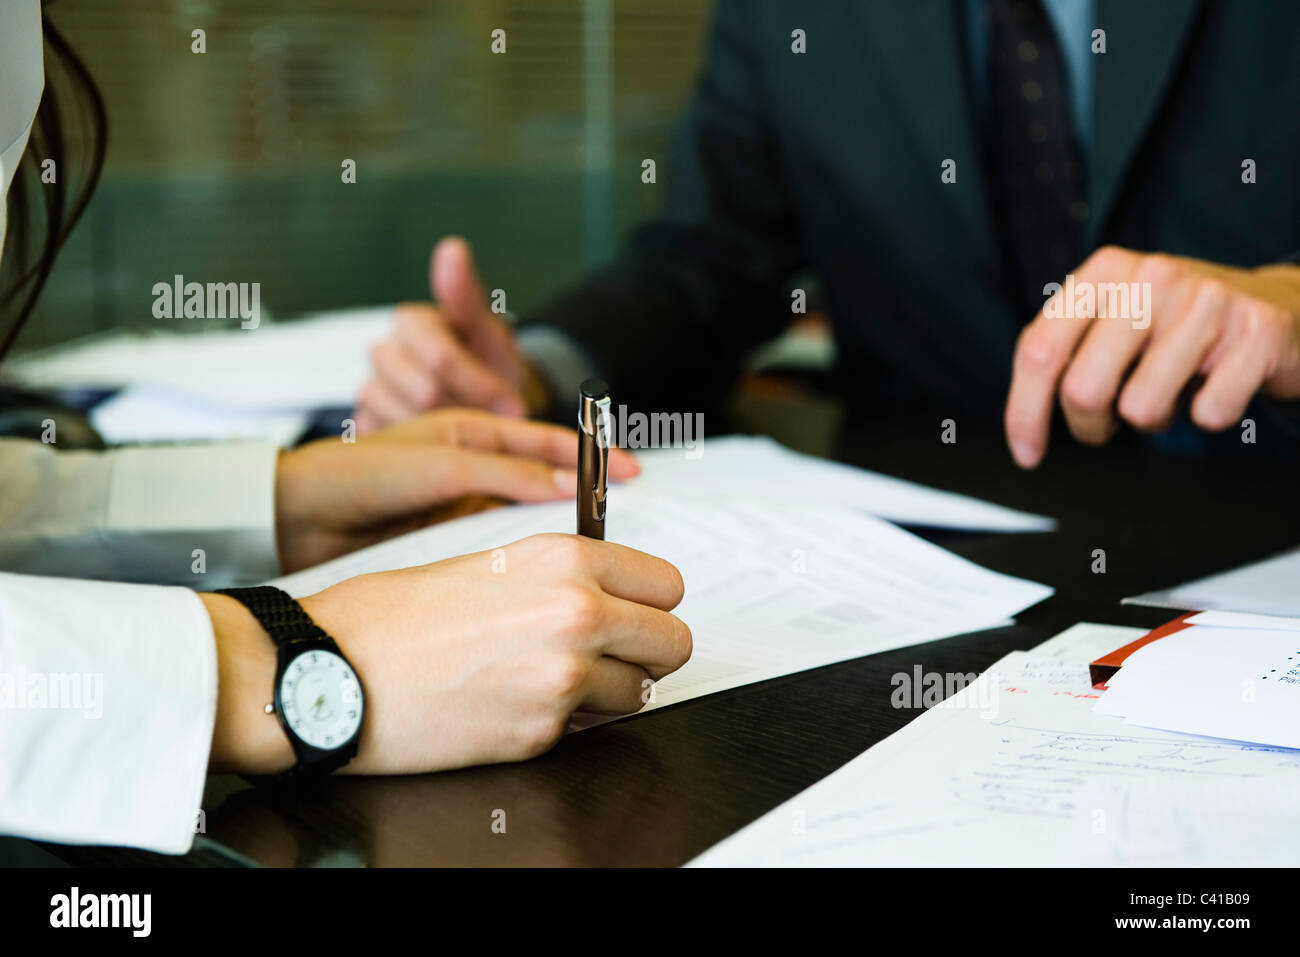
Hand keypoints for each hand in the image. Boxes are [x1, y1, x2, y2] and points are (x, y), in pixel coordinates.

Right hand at [205, 534, 690, 774]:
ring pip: (638, 693)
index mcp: (564, 560)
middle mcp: (576, 615)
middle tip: (610, 652)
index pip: (666, 585)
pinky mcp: (540, 735)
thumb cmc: (388, 616)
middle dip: (646, 650)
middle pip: (674, 643)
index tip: (634, 610)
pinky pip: (582, 731)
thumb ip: (558, 577)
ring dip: (607, 691)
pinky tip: (510, 702)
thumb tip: (606, 594)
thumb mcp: (485, 562)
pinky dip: (558, 723)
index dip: (649, 602)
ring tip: (550, 678)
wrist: (328, 673)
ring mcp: (562, 680)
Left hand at [274, 408, 638, 572]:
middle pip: (545, 491)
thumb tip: (565, 491)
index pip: (550, 446)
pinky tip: (541, 593)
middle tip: (622, 535)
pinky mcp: (447, 550)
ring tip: (593, 572)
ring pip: (525, 530)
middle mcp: (474, 474)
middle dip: (583, 510)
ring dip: (554, 549)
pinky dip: (521, 572)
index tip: (635, 474)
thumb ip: (504, 475)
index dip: (595, 461)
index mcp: (475, 435)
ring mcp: (461, 514)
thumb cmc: (358, 475)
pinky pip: (498, 559)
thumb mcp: (440, 465)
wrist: (293, 519)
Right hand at [355, 237, 548, 431]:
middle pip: (423, 394)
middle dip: (469, 412)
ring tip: (477, 437)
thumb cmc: (493, 368)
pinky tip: (449, 448)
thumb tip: (452, 248)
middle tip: (501, 426)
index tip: (515, 406)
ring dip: (451, 437)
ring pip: (408, 423)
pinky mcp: (368, 426)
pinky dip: (428, 453)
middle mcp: (385, 354)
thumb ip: (468, 297)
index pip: (440, 357)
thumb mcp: (491, 335)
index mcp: (411, 324)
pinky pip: (397, 445)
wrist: (492, 406)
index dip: (481, 385)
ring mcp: (372, 390)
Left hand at [1005, 247, 1299, 466]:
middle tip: (1110, 420)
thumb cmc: (1175, 325)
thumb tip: (1024, 425)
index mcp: (1105, 272)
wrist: (1280, 304)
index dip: (1025, 412)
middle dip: (1090, 425)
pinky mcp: (1257, 330)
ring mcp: (1208, 300)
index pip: (1040, 351)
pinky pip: (1209, 414)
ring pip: (1141, 408)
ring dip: (1152, 420)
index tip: (1026, 454)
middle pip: (1083, 389)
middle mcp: (1152, 276)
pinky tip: (1215, 385)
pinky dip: (1208, 415)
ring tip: (1171, 390)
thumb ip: (1062, 353)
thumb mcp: (1112, 321)